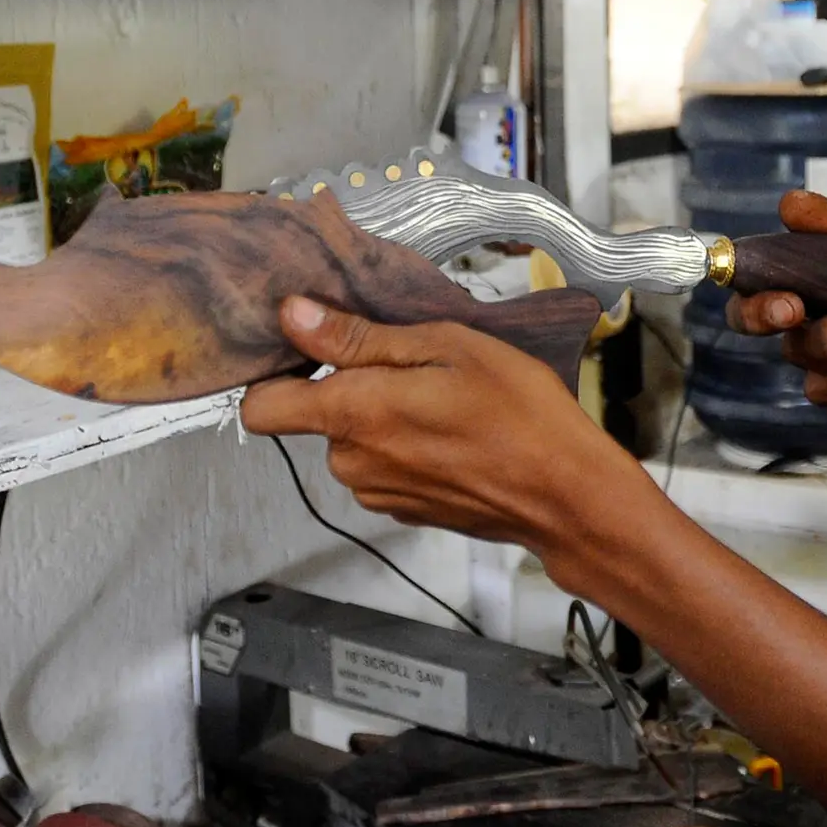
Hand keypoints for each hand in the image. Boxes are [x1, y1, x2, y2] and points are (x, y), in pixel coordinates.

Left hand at [238, 296, 654, 574]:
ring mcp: (377, 492)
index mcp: (354, 413)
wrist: (566, 495)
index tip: (310, 350)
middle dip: (353, 388)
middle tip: (419, 366)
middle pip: (317, 417)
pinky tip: (454, 435)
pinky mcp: (403, 510)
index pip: (261, 408)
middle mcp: (353, 462)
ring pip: (354, 441)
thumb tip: (293, 316)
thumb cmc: (519, 413)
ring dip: (384, 419)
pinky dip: (407, 448)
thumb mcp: (446, 346)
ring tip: (446, 401)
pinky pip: (383, 467)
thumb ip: (360, 336)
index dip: (274, 374)